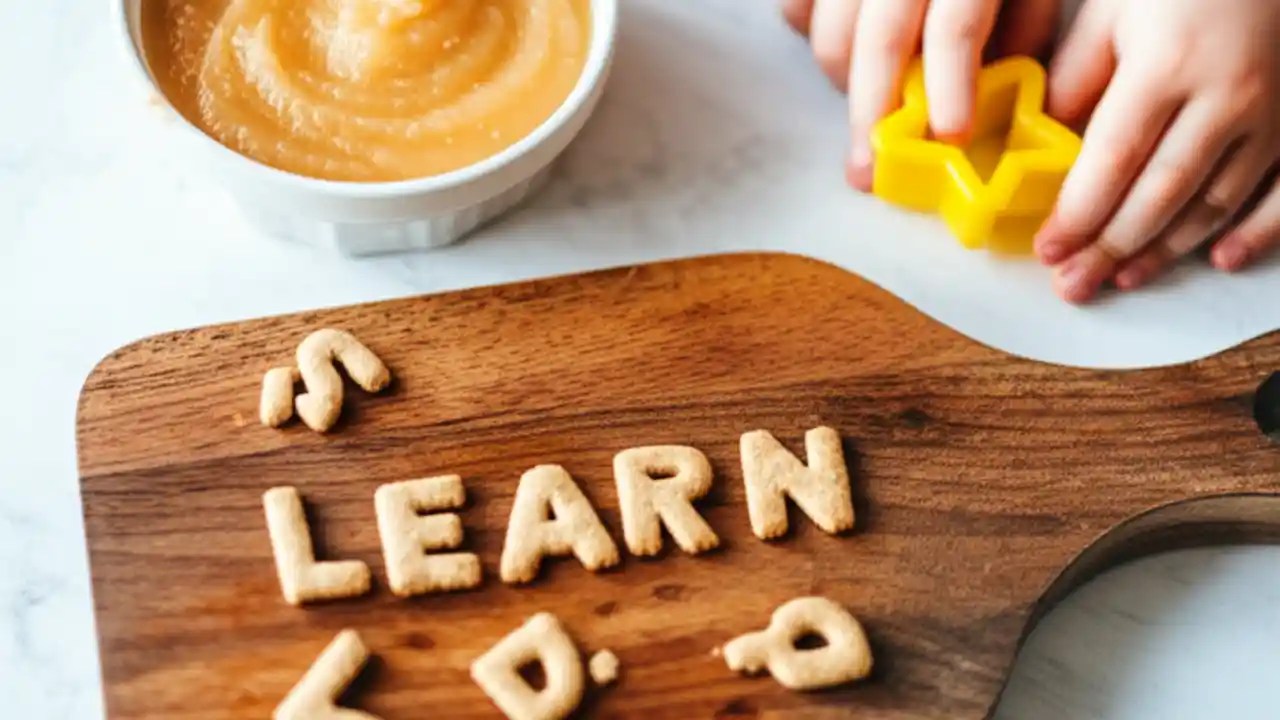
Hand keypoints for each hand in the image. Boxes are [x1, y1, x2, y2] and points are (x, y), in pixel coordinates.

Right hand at [781, 0, 1060, 188]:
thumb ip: (1026, 23)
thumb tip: (1003, 100)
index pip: (954, 25)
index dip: (952, 85)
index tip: (950, 136)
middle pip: (876, 39)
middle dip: (873, 112)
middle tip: (870, 169)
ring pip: (827, 33)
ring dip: (845, 83)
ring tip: (869, 104)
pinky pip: (793, 9)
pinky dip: (809, 35)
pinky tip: (843, 48)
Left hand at [1037, 0, 1279, 302]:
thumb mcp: (1114, 8)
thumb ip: (1076, 75)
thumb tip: (1043, 139)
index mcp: (1167, 65)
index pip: (1113, 161)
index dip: (1078, 215)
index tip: (1049, 250)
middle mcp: (1225, 96)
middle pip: (1159, 194)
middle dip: (1110, 248)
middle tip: (1073, 284)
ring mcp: (1272, 113)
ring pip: (1214, 202)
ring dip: (1165, 249)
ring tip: (1121, 278)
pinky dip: (1256, 233)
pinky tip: (1222, 260)